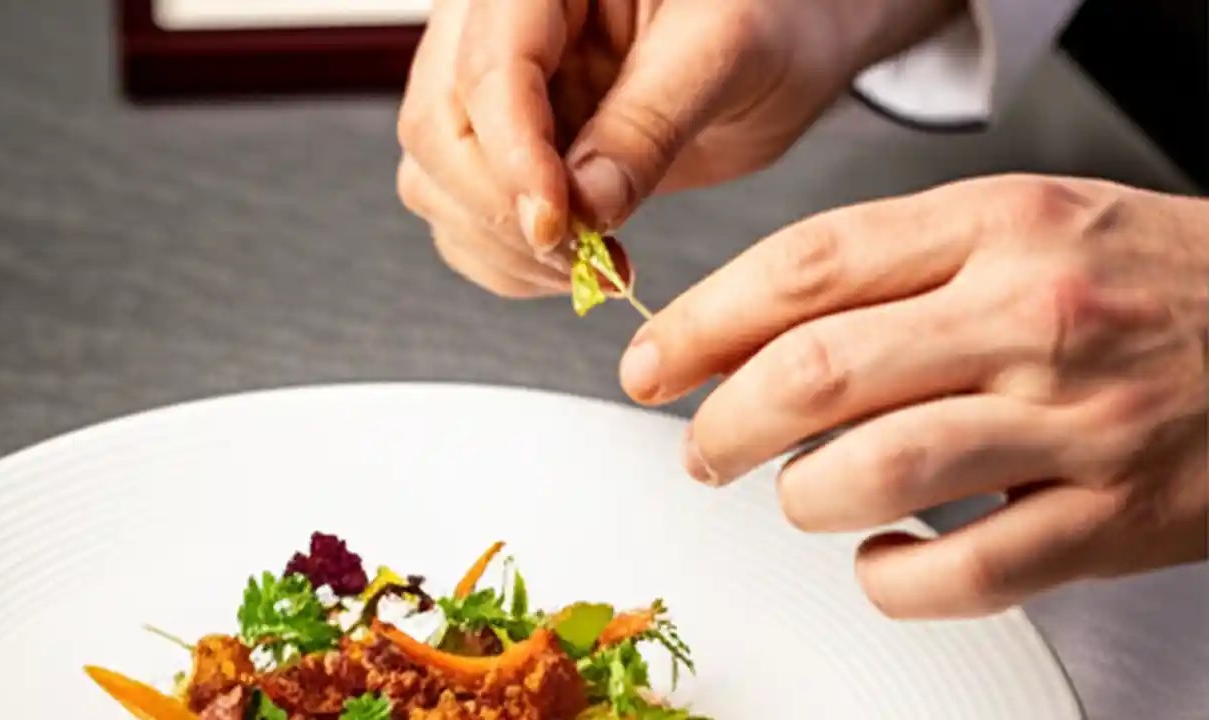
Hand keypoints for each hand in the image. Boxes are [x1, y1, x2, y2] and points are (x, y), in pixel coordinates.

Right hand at [395, 0, 962, 296]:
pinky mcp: (512, 147)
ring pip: (436, 179)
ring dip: (502, 245)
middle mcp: (500, 24)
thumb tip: (584, 209)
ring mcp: (500, 91)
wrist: (791, 32)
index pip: (489, 67)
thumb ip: (650, 125)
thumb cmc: (774, 7)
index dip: (512, 156)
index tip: (558, 224)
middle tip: (582, 254)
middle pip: (438, 128)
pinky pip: (465, 214)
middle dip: (502, 210)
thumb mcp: (729, 52)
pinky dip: (509, 259)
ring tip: (591, 264)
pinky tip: (576, 264)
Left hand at [619, 174, 1207, 617]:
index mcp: (997, 226)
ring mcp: (1076, 422)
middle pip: (814, 374)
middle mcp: (1031, 316)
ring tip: (792, 495)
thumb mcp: (1019, 225)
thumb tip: (745, 335)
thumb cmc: (1142, 279)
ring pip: (872, 474)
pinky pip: (962, 574)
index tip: (652, 362)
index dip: (701, 323)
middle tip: (700, 447)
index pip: (803, 269)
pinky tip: (881, 555)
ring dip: (797, 497)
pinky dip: (890, 577)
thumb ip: (889, 267)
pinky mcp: (1113, 519)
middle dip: (721, 424)